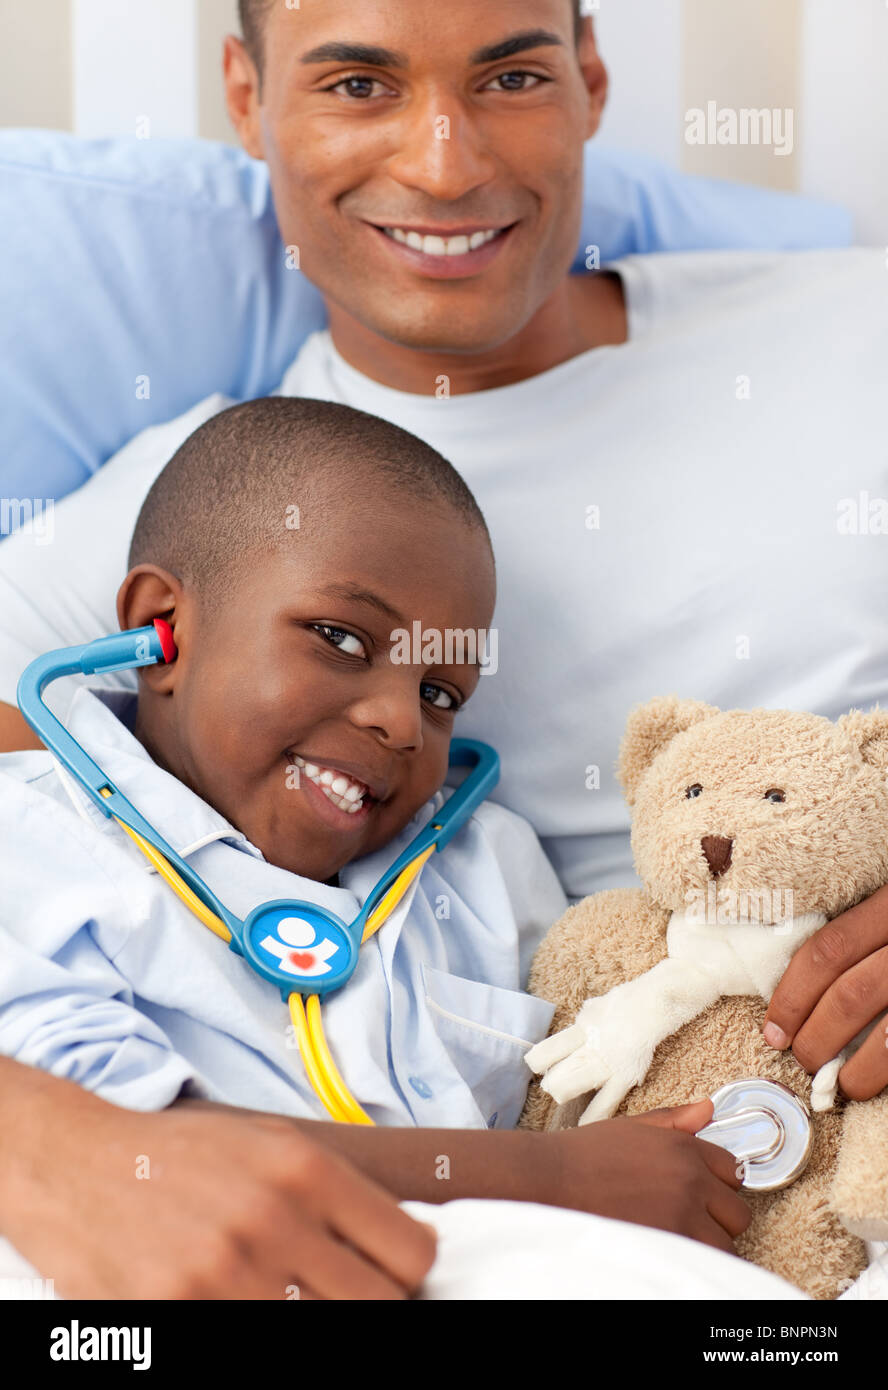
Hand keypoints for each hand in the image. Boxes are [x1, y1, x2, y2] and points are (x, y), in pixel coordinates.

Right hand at [1, 1071, 435, 1298]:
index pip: (411, 1252)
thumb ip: (338, 1192)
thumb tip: (406, 1245)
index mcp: (306, 1169)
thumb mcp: (271, 1143)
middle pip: (377, 1306)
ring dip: (306, 1317)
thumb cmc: (182, 1157)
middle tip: (335, 1293)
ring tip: (278, 1294)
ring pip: (319, 1333)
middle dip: (368, 1305)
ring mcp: (225, 1273)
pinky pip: (249, 1343)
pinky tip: (231, 1302)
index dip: (407, 1273)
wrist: (79, 1166)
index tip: (387, 1276)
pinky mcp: (179, 1313)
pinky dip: (249, 1329)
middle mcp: (273, 1218)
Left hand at [526, 996, 651, 1117]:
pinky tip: (583, 1126)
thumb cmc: (626, 1002)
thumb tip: (582, 1019)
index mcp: (580, 1030)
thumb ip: (586, 1018)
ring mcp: (606, 1063)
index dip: (540, 1060)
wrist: (653, 1003)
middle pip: (562, 1070)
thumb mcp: (597, 1007)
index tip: (534, 1067)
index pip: (552, 1049)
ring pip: (578, 1083)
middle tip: (550, 1088)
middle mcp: (590, 1047)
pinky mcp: (624, 1076)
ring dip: (566, 1092)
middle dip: (553, 1081)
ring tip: (559, 1098)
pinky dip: (595, 1114)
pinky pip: (607, 1100)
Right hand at [547, 1098, 749, 1253]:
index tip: (701, 1193)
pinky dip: (694, 1262)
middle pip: (738, 1213)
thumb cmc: (585, 1155)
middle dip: (719, 1219)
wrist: (551, 1181)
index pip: (733, 1171)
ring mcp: (682, 1216)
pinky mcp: (669, 1246)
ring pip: (725, 1245)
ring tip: (680, 1239)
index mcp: (683, 1148)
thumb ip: (675, 1120)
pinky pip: (704, 1264)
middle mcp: (690, 1180)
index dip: (718, 1184)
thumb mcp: (632, 1127)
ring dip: (708, 1245)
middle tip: (690, 1220)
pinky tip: (673, 1252)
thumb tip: (707, 1109)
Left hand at [764, 885, 887, 1100]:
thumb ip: (862, 933)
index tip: (775, 1029)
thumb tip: (802, 989)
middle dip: (816, 1038)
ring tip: (843, 1085)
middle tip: (802, 1059)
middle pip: (851, 996)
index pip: (827, 951)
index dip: (793, 995)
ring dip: (857, 1070)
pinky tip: (878, 1083)